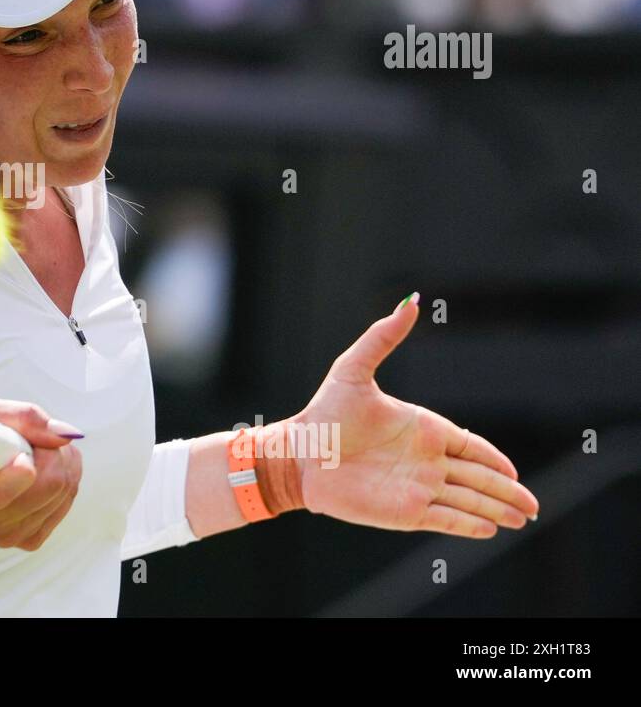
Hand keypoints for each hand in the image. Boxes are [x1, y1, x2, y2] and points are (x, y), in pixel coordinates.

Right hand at [0, 398, 82, 550]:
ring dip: (61, 463)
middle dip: (51, 454)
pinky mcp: (29, 540)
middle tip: (34, 441)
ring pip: (63, 492)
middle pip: (46, 488)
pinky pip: (66, 503)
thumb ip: (24, 418)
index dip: (18, 474)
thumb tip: (65, 435)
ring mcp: (7, 534)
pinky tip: (45, 471)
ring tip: (37, 453)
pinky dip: (65, 480)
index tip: (24, 456)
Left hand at [281, 294, 539, 537]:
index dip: (493, 459)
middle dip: (506, 491)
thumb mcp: (353, 369)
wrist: (299, 454)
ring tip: (522, 519)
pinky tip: (489, 531)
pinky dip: (468, 526)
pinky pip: (445, 520)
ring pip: (467, 501)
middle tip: (533, 505)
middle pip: (477, 478)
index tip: (513, 471)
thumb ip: (384, 337)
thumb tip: (411, 301)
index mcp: (421, 429)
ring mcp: (415, 488)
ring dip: (495, 511)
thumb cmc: (324, 413)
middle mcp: (423, 461)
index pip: (469, 446)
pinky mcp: (403, 513)